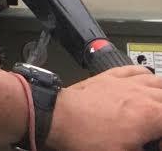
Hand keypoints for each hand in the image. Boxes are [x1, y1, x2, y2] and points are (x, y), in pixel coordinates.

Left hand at [47, 67, 161, 150]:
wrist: (61, 118)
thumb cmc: (89, 140)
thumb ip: (144, 150)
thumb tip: (146, 145)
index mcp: (150, 114)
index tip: (157, 144)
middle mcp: (142, 93)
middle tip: (155, 131)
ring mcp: (126, 81)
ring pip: (157, 81)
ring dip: (160, 96)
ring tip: (156, 110)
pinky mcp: (111, 76)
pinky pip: (136, 70)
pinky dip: (146, 76)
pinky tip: (145, 83)